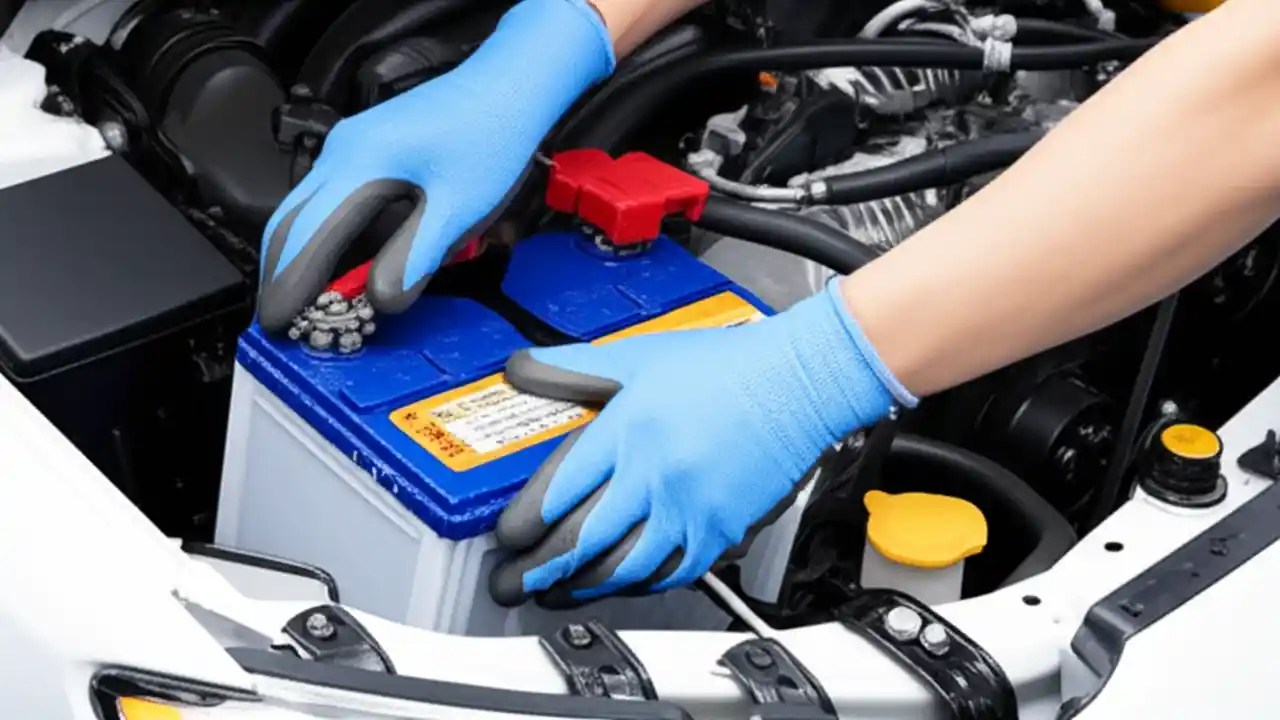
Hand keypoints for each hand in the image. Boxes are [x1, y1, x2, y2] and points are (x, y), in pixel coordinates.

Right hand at [256, 0, 614, 330]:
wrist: (511, 84)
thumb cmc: (491, 137)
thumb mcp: (460, 208)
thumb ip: (415, 256)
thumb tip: (379, 301)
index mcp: (361, 164)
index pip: (306, 235)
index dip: (288, 285)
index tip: (278, 324)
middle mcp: (343, 151)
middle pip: (289, 220)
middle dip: (278, 273)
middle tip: (279, 321)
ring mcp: (350, 145)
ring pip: (303, 207)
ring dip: (297, 254)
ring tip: (300, 299)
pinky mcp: (365, 146)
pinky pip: (325, 196)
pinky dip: (318, 233)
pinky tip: (333, 259)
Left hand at [489, 281, 917, 606]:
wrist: (799, 383)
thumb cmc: (726, 367)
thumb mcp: (638, 356)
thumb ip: (573, 367)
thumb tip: (520, 369)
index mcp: (626, 432)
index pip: (558, 492)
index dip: (524, 525)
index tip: (507, 538)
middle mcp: (654, 477)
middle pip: (582, 539)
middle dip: (538, 570)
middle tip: (510, 584)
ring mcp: (690, 509)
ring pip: (623, 567)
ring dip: (582, 587)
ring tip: (554, 594)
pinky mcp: (722, 530)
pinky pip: (672, 572)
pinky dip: (638, 585)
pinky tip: (619, 585)